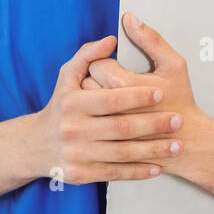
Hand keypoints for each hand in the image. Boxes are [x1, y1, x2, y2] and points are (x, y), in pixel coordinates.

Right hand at [32, 35, 184, 185]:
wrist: (36, 145)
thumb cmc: (60, 107)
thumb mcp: (67, 77)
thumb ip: (88, 55)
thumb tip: (111, 39)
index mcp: (72, 103)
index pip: (112, 99)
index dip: (138, 96)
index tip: (161, 93)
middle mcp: (73, 129)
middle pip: (121, 127)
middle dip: (154, 124)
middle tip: (177, 120)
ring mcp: (77, 154)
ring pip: (122, 153)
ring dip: (153, 150)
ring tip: (176, 145)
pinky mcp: (81, 174)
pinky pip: (115, 173)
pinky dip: (138, 171)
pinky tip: (157, 166)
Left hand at [78, 13, 213, 179]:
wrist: (188, 142)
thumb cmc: (181, 102)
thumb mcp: (174, 65)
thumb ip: (151, 40)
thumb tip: (129, 19)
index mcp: (123, 84)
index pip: (96, 63)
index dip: (106, 61)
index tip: (118, 66)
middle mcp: (109, 107)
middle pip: (85, 82)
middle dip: (97, 79)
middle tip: (114, 81)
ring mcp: (105, 128)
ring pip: (84, 104)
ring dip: (92, 98)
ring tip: (111, 98)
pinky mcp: (105, 143)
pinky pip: (90, 124)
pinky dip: (95, 117)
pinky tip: (110, 115)